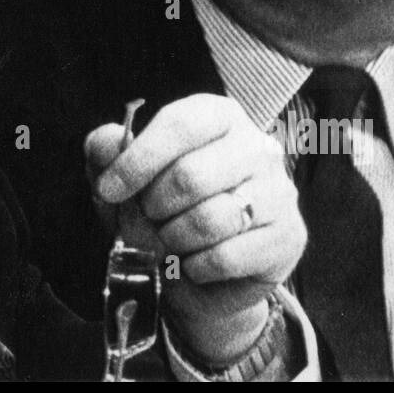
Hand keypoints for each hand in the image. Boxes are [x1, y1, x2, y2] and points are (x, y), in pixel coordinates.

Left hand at [85, 94, 305, 365]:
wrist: (203, 276)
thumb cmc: (164, 213)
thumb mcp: (126, 181)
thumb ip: (108, 154)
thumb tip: (105, 142)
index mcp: (219, 116)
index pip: (180, 124)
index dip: (138, 159)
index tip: (109, 189)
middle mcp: (257, 145)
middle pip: (191, 175)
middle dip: (154, 207)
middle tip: (148, 220)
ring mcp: (279, 191)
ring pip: (211, 219)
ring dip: (175, 239)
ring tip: (172, 241)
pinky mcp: (288, 236)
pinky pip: (227, 256)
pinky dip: (197, 267)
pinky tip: (195, 264)